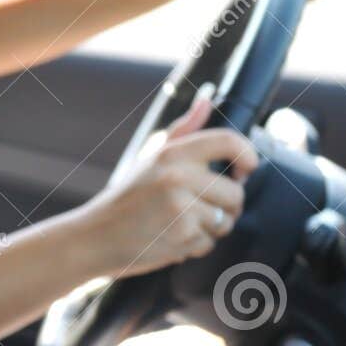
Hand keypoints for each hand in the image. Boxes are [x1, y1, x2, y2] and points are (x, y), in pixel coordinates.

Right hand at [76, 94, 259, 278]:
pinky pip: (209, 242)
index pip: (229, 142)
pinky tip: (172, 237)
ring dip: (211, 228)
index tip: (245, 169)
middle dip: (226, 206)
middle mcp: (178, 176)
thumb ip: (184, 129)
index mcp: (173, 152)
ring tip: (181, 223)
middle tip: (200, 207)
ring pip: (226, 221)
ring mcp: (181, 207)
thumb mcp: (151, 156)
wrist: (97, 235)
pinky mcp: (182, 235)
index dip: (248, 156)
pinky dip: (195, 245)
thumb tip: (207, 100)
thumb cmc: (128, 197)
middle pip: (236, 193)